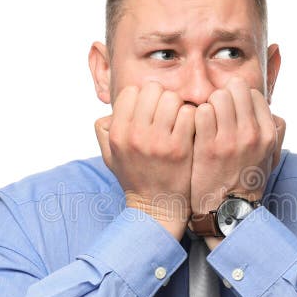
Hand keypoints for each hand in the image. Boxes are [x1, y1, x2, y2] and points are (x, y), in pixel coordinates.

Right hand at [95, 81, 195, 239]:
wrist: (156, 208)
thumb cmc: (135, 177)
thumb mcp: (110, 155)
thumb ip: (104, 129)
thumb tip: (109, 110)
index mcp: (118, 133)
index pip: (131, 92)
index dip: (143, 98)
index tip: (150, 111)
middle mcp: (135, 135)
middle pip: (153, 89)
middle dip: (162, 98)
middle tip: (167, 114)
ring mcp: (158, 141)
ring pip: (172, 98)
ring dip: (178, 106)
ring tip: (178, 121)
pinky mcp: (180, 148)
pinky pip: (189, 113)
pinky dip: (192, 118)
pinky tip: (189, 129)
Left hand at [190, 79, 285, 216]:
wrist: (228, 211)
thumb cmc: (246, 180)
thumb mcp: (269, 155)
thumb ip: (272, 130)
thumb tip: (270, 110)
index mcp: (268, 134)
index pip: (253, 93)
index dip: (239, 98)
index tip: (232, 112)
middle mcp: (253, 134)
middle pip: (236, 89)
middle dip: (224, 97)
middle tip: (217, 114)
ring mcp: (230, 140)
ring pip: (218, 96)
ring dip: (209, 106)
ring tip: (206, 122)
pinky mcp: (208, 147)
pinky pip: (202, 112)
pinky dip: (196, 117)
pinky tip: (196, 130)